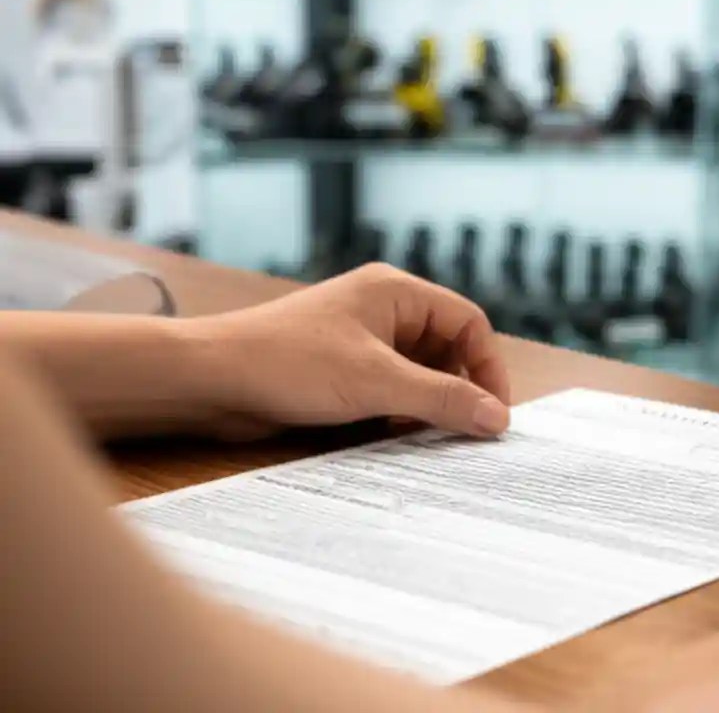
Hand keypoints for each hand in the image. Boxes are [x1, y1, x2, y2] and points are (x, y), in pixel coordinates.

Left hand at [189, 263, 510, 439]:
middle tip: (466, 431)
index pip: (468, 323)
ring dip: (428, 405)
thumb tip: (498, 418)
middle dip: (458, 389)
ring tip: (427, 435)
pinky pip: (390, 390)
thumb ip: (442, 399)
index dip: (487, 367)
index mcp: (395, 292)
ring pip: (419, 374)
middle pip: (447, 350)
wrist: (208, 379)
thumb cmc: (287, 364)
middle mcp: (382, 311)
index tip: (493, 412)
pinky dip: (400, 414)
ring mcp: (361, 341)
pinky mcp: (341, 371)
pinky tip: (393, 437)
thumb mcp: (377, 383)